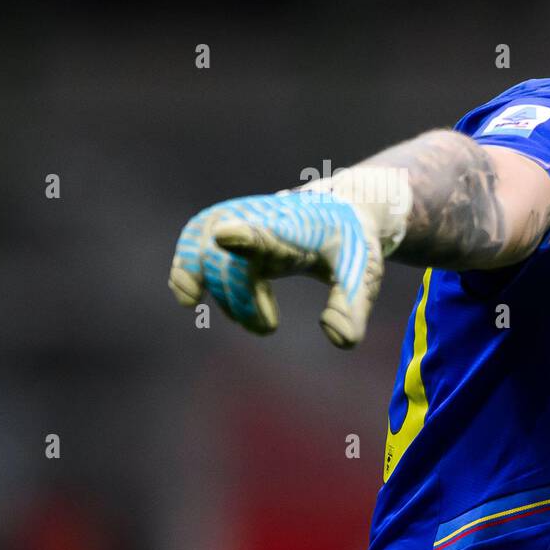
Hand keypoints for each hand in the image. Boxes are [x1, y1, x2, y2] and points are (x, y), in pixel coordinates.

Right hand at [168, 190, 385, 348]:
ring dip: (216, 292)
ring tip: (253, 320)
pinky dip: (185, 269)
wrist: (339, 212)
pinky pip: (193, 242)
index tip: (226, 237)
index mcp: (297, 227)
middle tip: (269, 327)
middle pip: (225, 255)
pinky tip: (189, 298)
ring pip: (201, 247)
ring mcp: (241, 222)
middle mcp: (261, 219)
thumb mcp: (364, 275)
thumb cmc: (350, 245)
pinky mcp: (227, 231)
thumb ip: (351, 307)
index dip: (245, 234)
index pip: (267, 229)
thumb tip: (336, 337)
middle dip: (239, 301)